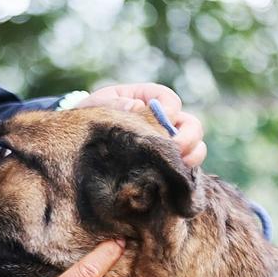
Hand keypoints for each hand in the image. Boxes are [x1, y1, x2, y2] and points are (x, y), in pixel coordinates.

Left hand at [74, 83, 206, 167]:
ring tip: (175, 165)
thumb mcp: (97, 105)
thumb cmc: (91, 116)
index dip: (169, 111)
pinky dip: (184, 172)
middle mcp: (165, 121)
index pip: (170, 101)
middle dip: (187, 137)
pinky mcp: (166, 163)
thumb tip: (137, 106)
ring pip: (195, 148)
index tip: (159, 122)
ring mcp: (168, 143)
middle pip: (192, 125)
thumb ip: (114, 103)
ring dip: (191, 156)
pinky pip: (185, 169)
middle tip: (173, 148)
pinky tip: (171, 177)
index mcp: (149, 99)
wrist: (81, 139)